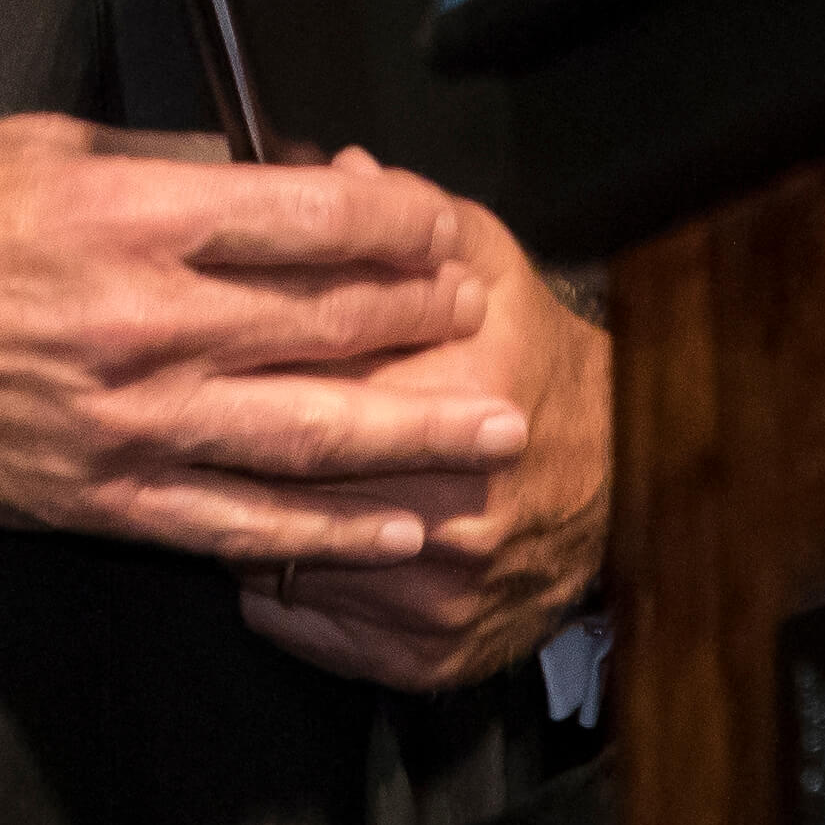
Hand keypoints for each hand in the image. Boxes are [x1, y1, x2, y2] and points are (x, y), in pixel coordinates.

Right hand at [0, 113, 520, 565]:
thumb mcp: (41, 146)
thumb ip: (164, 162)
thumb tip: (266, 172)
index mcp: (131, 217)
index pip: (305, 217)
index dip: (394, 222)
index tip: (443, 223)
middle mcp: (145, 321)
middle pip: (323, 322)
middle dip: (422, 319)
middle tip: (487, 312)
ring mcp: (129, 421)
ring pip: (305, 433)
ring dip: (412, 435)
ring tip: (495, 432)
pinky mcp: (103, 496)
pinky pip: (235, 523)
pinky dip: (321, 533)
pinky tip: (388, 531)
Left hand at [233, 186, 609, 695]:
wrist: (625, 482)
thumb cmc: (535, 361)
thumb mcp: (490, 261)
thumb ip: (404, 212)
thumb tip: (327, 170)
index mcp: (465, 397)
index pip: (312, 376)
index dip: (243, 355)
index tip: (205, 338)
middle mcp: (454, 507)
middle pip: (286, 475)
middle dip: (228, 442)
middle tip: (198, 410)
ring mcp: (438, 593)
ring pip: (282, 557)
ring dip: (245, 517)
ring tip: (236, 472)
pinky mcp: (426, 654)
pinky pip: (302, 625)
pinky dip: (280, 583)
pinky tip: (281, 537)